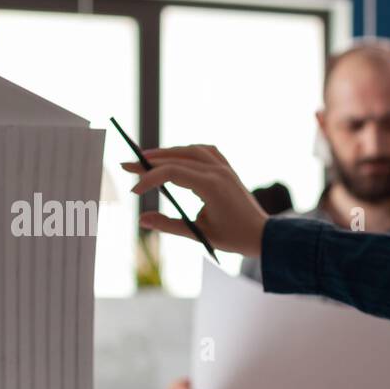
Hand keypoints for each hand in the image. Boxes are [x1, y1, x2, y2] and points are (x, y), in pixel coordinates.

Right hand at [121, 145, 268, 257]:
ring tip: (146, 160)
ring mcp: (224, 168)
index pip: (172, 172)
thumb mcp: (200, 234)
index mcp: (212, 186)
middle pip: (177, 157)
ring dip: (167, 153)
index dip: (149, 178)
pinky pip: (205, 151)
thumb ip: (169, 225)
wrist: (263, 235)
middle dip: (150, 161)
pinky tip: (176, 157)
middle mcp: (218, 171)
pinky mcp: (228, 169)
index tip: (134, 191)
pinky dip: (187, 151)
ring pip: (190, 150)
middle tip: (127, 166)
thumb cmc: (234, 238)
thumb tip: (142, 220)